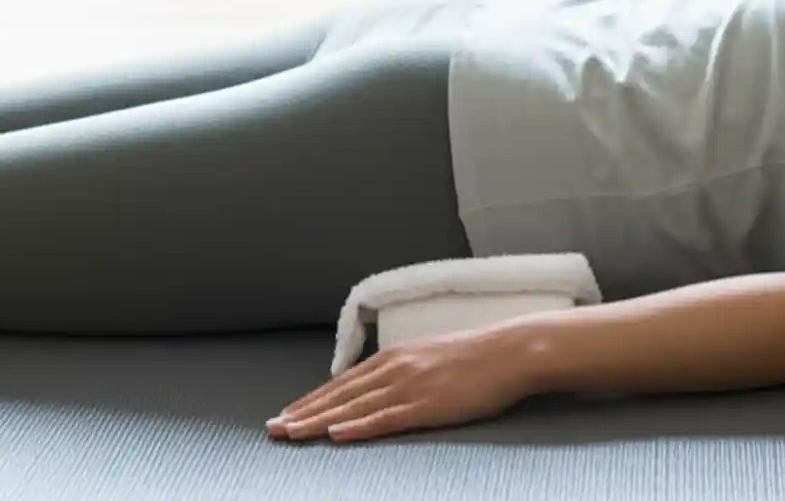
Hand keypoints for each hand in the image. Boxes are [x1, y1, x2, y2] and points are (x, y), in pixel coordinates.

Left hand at [266, 324, 538, 443]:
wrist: (511, 350)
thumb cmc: (478, 356)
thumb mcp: (431, 356)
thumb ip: (405, 370)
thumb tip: (383, 384)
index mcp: (395, 357)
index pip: (343, 382)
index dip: (312, 400)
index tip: (288, 413)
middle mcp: (394, 368)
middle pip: (338, 395)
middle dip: (303, 412)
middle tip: (273, 428)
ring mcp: (409, 386)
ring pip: (353, 407)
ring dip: (318, 421)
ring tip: (290, 434)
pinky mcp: (427, 404)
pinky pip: (385, 418)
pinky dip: (357, 426)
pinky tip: (336, 434)